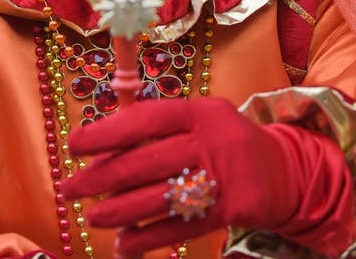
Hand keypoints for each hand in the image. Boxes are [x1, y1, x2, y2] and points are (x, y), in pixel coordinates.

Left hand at [62, 96, 355, 256]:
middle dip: (102, 177)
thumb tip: (104, 146)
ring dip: (120, 211)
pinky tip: (125, 245)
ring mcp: (223, 176)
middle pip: (147, 161)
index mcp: (199, 111)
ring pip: (159, 197)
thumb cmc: (226, 140)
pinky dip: (148, 239)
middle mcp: (211, 140)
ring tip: (94, 216)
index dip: (108, 132)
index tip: (75, 145)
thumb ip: (162, 128)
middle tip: (71, 188)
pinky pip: (180, 228)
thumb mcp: (201, 120)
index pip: (146, 118)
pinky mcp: (231, 210)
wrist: (284, 171)